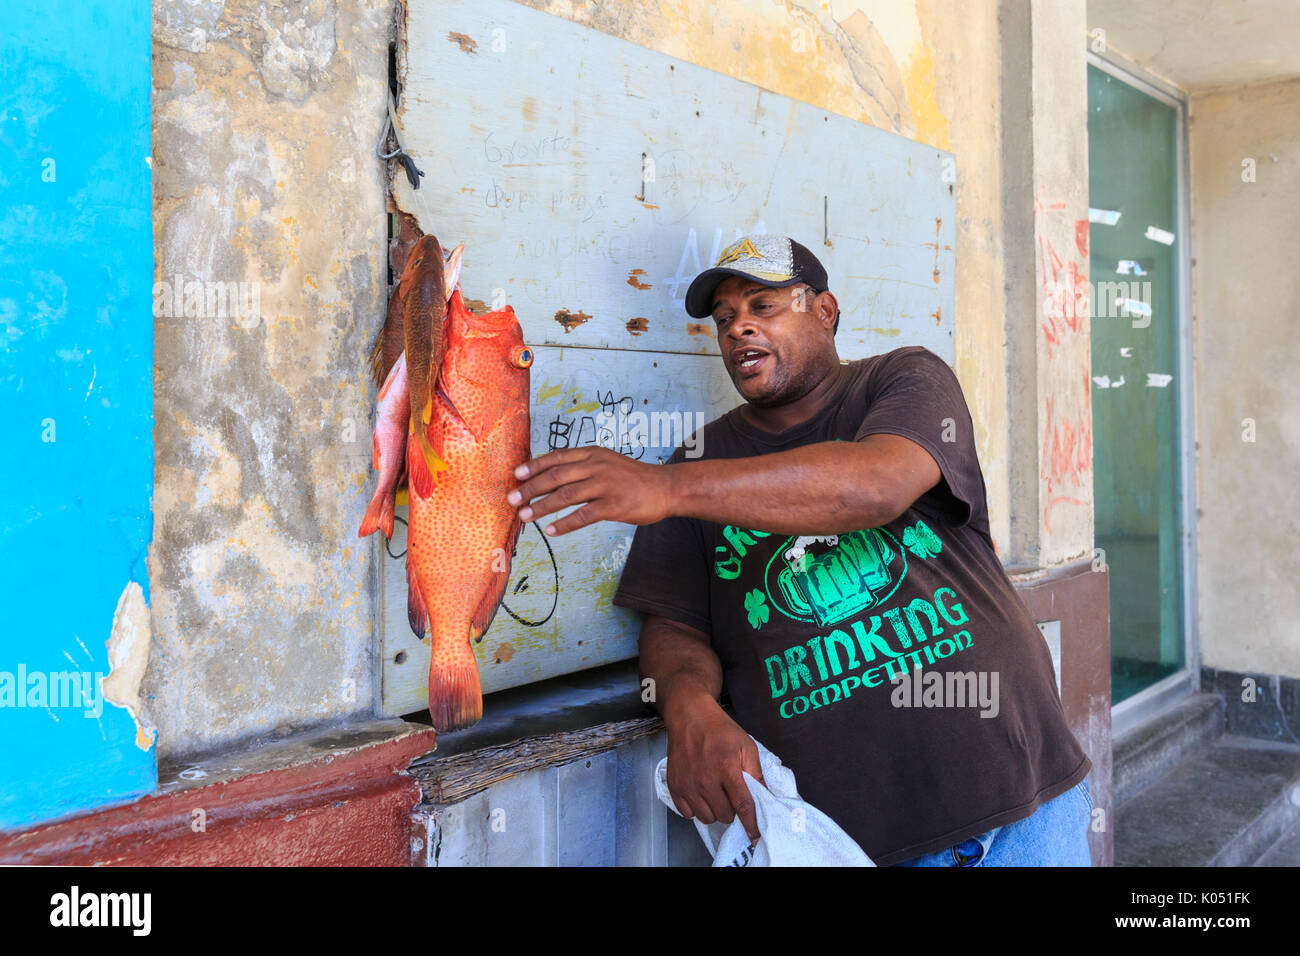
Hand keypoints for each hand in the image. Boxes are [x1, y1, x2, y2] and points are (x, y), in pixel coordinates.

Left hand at [507, 447, 674, 535]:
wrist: (665, 488)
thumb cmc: (633, 478)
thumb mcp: (607, 462)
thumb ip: (583, 467)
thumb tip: (552, 477)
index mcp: (593, 453)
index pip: (557, 457)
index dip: (534, 466)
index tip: (516, 475)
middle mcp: (597, 466)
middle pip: (556, 476)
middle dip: (531, 488)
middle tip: (512, 499)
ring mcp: (606, 485)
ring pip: (566, 495)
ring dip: (542, 507)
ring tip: (525, 516)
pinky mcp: (614, 505)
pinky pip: (583, 515)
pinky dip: (564, 524)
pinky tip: (551, 531)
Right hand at [663, 695, 765, 843]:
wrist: (689, 716)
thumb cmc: (720, 729)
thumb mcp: (746, 745)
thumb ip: (756, 772)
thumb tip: (766, 797)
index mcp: (726, 768)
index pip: (742, 805)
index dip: (751, 824)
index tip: (756, 837)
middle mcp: (705, 779)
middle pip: (724, 816)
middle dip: (732, 810)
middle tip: (731, 794)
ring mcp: (688, 784)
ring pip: (707, 818)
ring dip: (715, 811)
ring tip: (716, 793)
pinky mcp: (674, 786)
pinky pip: (688, 814)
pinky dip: (697, 809)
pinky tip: (701, 793)